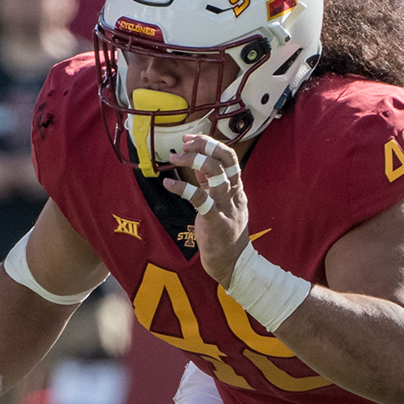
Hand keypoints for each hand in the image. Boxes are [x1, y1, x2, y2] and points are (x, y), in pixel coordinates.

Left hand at [162, 135, 249, 285]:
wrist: (233, 264)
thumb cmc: (225, 234)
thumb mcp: (221, 203)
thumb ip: (211, 183)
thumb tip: (198, 162)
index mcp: (236, 188)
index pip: (229, 156)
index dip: (210, 143)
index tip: (191, 139)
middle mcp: (234, 194)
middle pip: (226, 159)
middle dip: (205, 146)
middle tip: (184, 144)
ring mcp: (226, 206)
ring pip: (215, 173)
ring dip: (192, 161)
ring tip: (173, 159)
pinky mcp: (215, 221)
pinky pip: (199, 199)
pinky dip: (182, 188)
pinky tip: (168, 183)